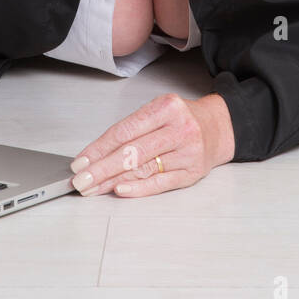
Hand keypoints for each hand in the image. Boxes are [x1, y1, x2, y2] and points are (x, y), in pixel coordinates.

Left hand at [69, 92, 234, 197]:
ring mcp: (188, 152)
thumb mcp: (158, 111)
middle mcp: (179, 129)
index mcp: (167, 108)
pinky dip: (138, 189)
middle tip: (80, 181)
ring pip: (143, 169)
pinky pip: (160, 183)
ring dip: (113, 181)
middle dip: (101, 169)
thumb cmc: (181, 119)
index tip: (80, 162)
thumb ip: (132, 129)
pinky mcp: (192, 173)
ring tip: (93, 188)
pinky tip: (120, 190)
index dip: (99, 149)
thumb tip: (95, 156)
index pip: (125, 131)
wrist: (218, 128)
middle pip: (132, 153)